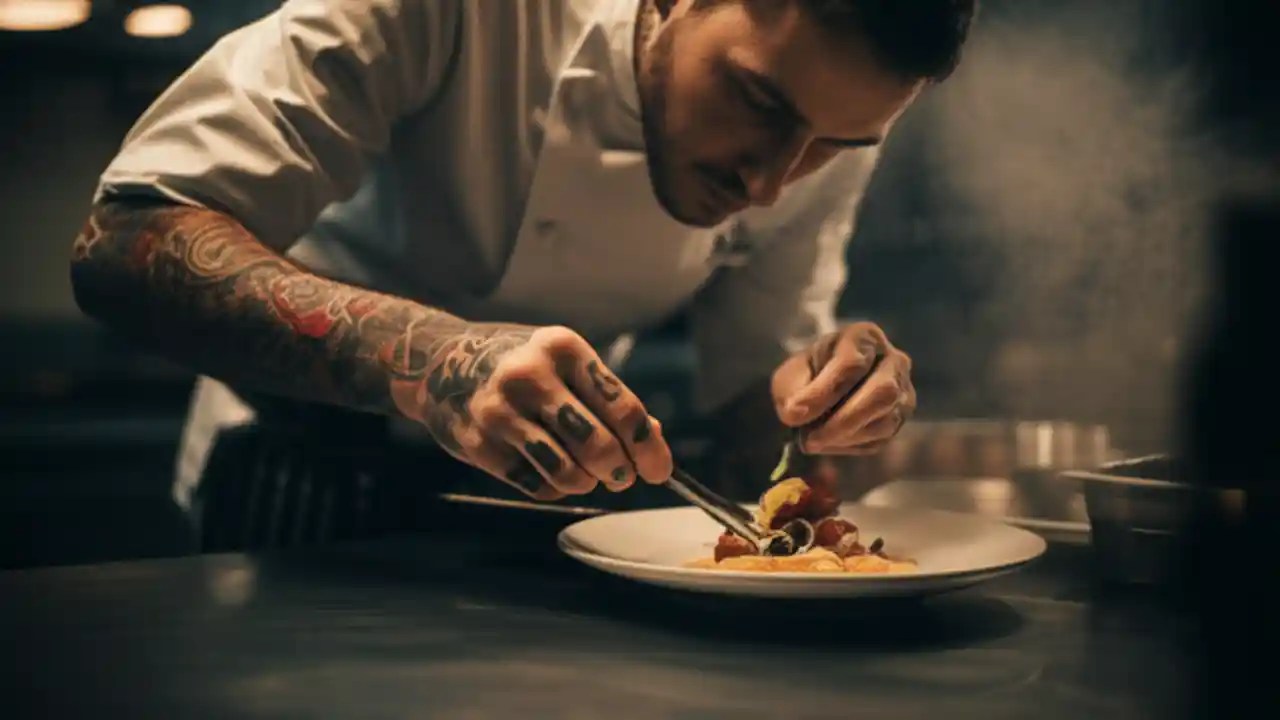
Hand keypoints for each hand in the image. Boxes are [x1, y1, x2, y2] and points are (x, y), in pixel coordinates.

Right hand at [388, 323, 672, 499]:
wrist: (440, 363)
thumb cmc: (521, 365)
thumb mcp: (564, 362)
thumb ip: (607, 398)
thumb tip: (653, 438)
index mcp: (563, 348)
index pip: (622, 407)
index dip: (648, 447)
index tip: (659, 470)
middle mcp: (530, 376)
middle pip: (598, 444)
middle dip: (620, 471)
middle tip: (621, 477)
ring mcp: (500, 412)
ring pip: (568, 473)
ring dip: (586, 483)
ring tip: (585, 476)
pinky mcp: (478, 444)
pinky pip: (536, 485)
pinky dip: (553, 487)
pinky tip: (549, 471)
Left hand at [770, 322, 915, 454]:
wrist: (823, 392)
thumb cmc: (808, 376)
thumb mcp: (791, 376)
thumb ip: (792, 391)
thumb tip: (796, 414)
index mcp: (864, 337)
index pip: (852, 363)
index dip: (823, 392)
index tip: (794, 414)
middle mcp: (894, 360)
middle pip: (882, 391)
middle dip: (843, 421)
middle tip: (810, 440)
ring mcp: (903, 391)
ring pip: (886, 420)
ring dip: (845, 436)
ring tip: (813, 440)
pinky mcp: (900, 419)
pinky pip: (881, 438)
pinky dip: (851, 445)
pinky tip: (830, 442)